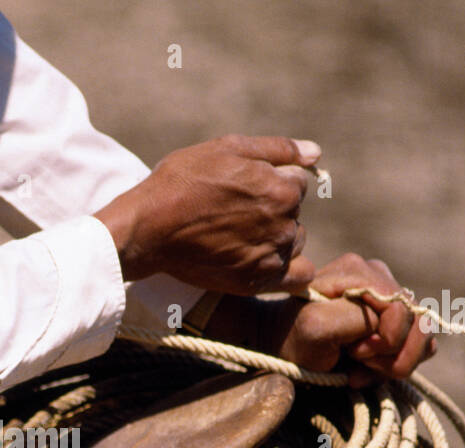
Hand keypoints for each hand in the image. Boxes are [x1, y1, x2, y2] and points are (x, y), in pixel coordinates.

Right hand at [94, 135, 320, 294]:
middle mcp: (284, 223)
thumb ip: (277, 149)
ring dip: (276, 237)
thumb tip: (315, 153)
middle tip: (233, 211)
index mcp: (282, 187)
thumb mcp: (226, 149)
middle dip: (272, 208)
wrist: (149, 228)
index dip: (268, 179)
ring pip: (293, 242)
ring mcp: (272, 255)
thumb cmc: (182, 182)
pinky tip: (266, 262)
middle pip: (294, 211)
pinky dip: (287, 270)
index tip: (240, 186)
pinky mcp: (258, 281)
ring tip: (238, 235)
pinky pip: (297, 278)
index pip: (296, 181)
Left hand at [203, 254, 436, 383]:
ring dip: (394, 363)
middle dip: (392, 355)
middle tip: (357, 361)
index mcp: (360, 272)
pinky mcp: (396, 320)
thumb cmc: (294, 338)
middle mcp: (379, 278)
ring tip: (359, 367)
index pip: (402, 310)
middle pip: (418, 323)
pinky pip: (420, 345)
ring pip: (423, 336)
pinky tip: (366, 369)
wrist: (282, 345)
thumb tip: (386, 324)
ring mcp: (390, 298)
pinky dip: (396, 364)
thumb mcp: (316, 327)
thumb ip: (355, 318)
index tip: (356, 353)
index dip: (387, 340)